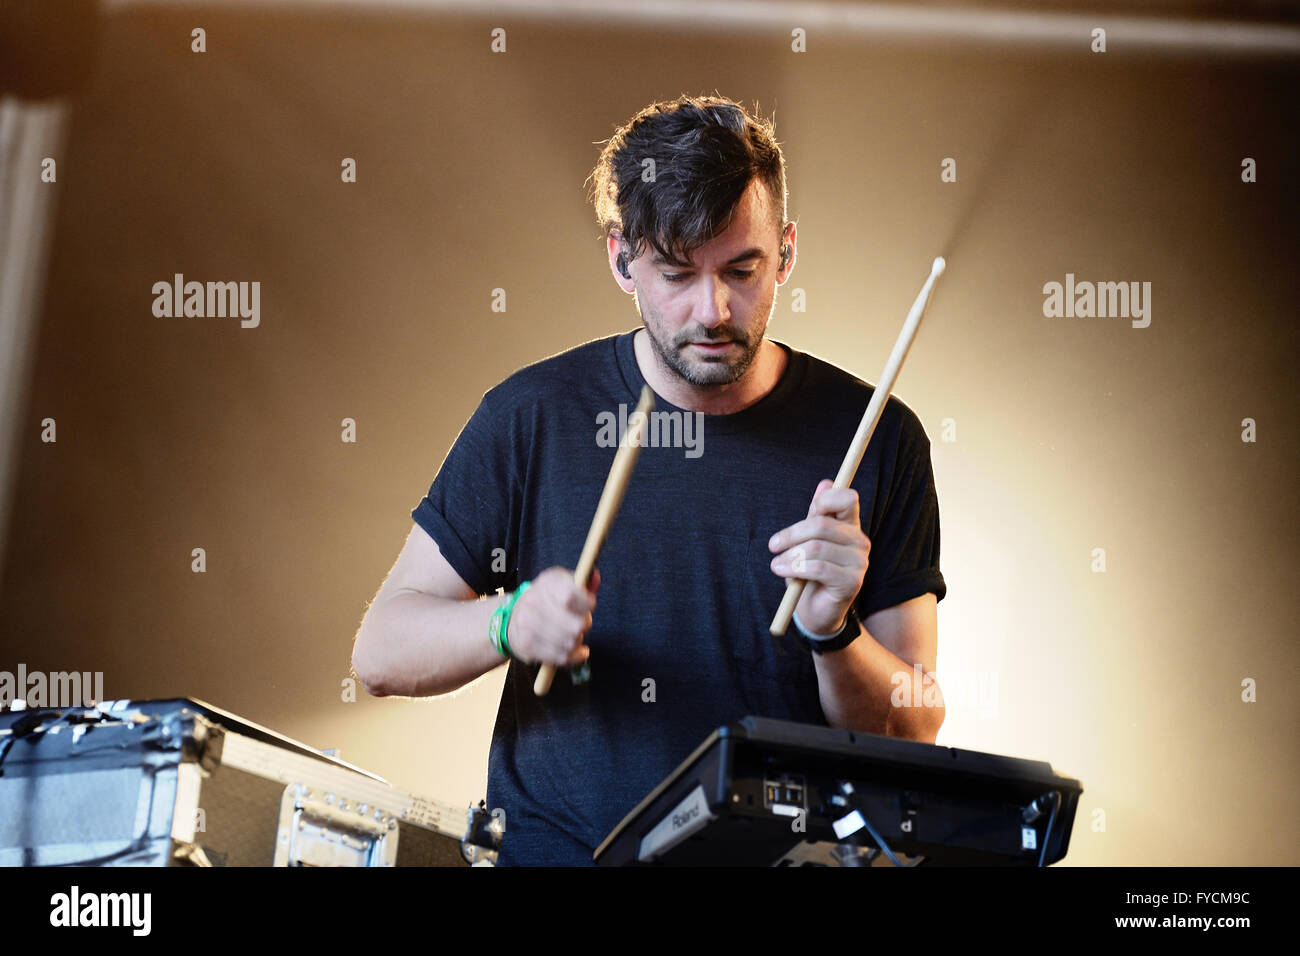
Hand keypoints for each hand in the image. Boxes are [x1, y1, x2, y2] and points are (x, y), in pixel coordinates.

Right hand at [507, 566, 599, 666]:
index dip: (587, 605)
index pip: (571, 597)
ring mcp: (527, 625)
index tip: (590, 606)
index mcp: (547, 582)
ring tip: (573, 635)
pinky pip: (561, 657)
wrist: (514, 618)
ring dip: (578, 641)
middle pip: (575, 626)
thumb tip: (595, 579)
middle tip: (582, 624)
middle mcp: (533, 601)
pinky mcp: (527, 646)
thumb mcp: (564, 583)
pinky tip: (575, 650)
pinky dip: (573, 656)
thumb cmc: (548, 599)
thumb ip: (584, 581)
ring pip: (570, 643)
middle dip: (585, 626)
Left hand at [768, 479, 869, 634]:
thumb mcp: (808, 540)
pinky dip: (795, 568)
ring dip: (790, 556)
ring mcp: (859, 563)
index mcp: (851, 526)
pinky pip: (818, 568)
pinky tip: (783, 571)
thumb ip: (815, 514)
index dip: (825, 499)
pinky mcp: (852, 582)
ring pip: (816, 547)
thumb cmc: (810, 572)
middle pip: (822, 524)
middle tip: (773, 545)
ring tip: (777, 564)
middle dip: (791, 534)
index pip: (848, 498)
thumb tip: (826, 482)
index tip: (806, 512)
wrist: (815, 610)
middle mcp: (859, 542)